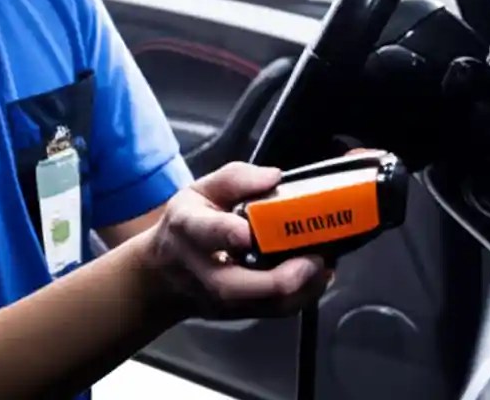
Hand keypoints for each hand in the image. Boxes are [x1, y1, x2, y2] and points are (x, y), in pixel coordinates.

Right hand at [141, 162, 330, 320]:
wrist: (165, 274)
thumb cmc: (188, 227)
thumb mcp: (201, 190)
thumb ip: (237, 179)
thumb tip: (274, 176)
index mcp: (190, 228)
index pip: (207, 231)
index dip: (227, 233)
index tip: (247, 232)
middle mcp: (204, 270)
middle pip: (236, 285)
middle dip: (279, 278)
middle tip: (313, 258)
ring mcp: (222, 299)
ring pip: (262, 305)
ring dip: (301, 289)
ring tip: (324, 264)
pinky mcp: (241, 313)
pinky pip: (276, 311)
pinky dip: (303, 295)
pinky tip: (318, 275)